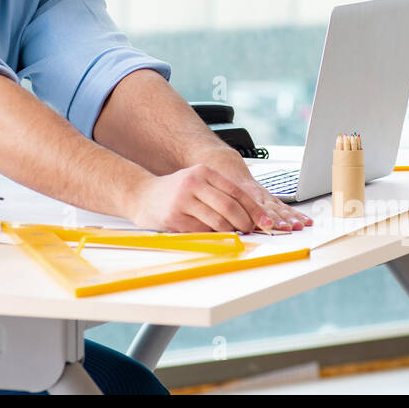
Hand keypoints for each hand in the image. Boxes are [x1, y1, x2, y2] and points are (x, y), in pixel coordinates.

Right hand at [129, 158, 313, 233]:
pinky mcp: (174, 216)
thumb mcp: (198, 183)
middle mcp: (194, 182)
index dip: (254, 209)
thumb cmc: (176, 192)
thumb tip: (251, 216)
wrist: (142, 195)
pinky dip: (212, 236)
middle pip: (229, 206)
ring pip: (217, 221)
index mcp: (204, 172)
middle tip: (252, 231)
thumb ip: (221, 194)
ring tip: (233, 233)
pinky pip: (202, 231)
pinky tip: (211, 234)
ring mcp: (183, 199)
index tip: (266, 222)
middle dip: (246, 222)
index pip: (237, 191)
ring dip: (230, 231)